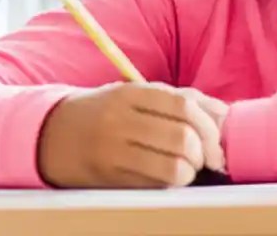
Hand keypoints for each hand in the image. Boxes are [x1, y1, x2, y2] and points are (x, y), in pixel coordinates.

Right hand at [37, 82, 227, 188]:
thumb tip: (225, 115)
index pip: (183, 105)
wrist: (51, 135)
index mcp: (129, 92)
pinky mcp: (110, 176)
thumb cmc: (104, 113)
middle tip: (205, 158)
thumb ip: (178, 100)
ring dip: (190, 170)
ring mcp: (113, 149)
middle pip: (183, 136)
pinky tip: (166, 175)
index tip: (215, 139)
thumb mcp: (134, 95)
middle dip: (204, 152)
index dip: (209, 125)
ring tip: (185, 167)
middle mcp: (120, 119)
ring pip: (174, 165)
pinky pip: (156, 183)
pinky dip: (172, 182)